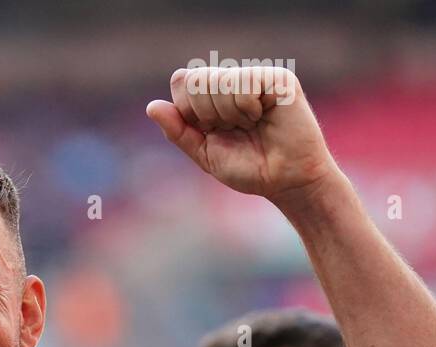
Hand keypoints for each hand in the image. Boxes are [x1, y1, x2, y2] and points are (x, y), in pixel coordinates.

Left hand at [146, 65, 338, 203]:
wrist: (284, 181)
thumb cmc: (248, 169)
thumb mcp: (205, 154)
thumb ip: (179, 132)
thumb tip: (151, 107)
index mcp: (211, 97)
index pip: (182, 80)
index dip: (188, 109)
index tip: (209, 130)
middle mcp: (232, 82)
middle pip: (197, 78)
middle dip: (207, 113)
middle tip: (232, 128)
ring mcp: (254, 77)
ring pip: (221, 81)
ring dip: (230, 114)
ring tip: (250, 124)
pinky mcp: (276, 78)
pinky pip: (245, 84)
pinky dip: (248, 108)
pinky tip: (262, 115)